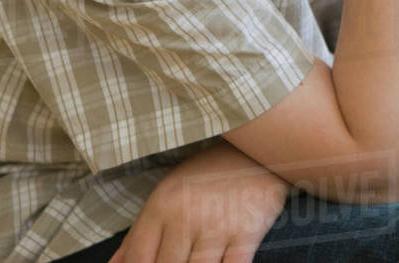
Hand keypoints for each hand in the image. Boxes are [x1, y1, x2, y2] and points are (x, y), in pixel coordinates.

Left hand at [108, 141, 290, 262]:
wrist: (260, 148)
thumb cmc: (210, 173)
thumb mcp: (169, 193)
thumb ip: (139, 233)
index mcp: (161, 207)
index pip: (138, 259)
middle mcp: (186, 217)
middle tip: (178, 260)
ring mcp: (217, 226)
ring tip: (196, 262)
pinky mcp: (247, 232)